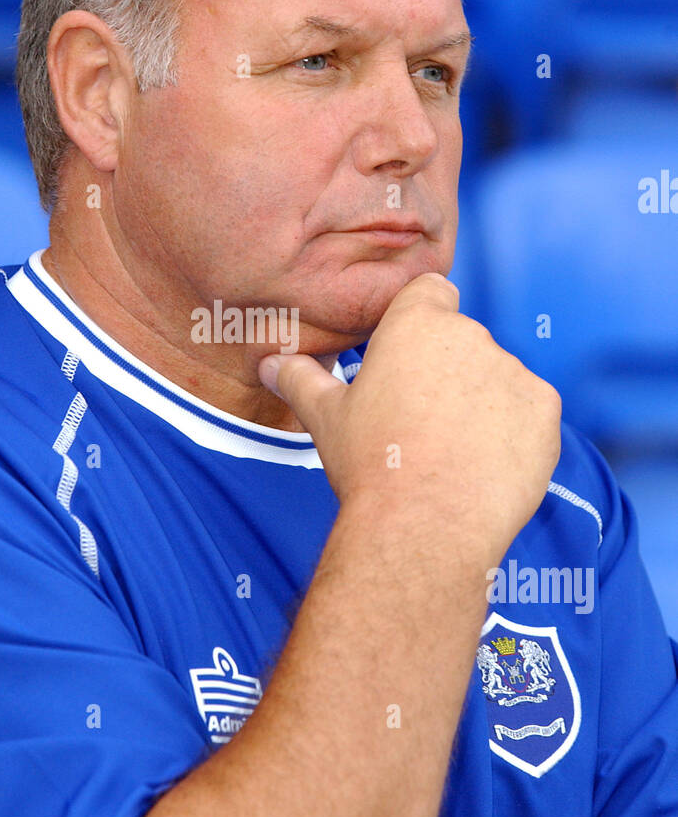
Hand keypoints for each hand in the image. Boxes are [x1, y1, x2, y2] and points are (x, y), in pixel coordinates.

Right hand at [259, 273, 560, 560]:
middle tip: (421, 423)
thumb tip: (269, 364)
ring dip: (483, 403)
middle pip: (464, 342)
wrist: (425, 525)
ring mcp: (513, 371)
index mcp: (416, 323)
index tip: (409, 358)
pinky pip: (531, 411)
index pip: (430, 291)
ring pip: (498, 378)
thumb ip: (300, 379)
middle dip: (448, 373)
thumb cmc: (370, 466)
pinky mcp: (545, 410)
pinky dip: (515, 433)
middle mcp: (471, 336)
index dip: (421, 321)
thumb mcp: (325, 417)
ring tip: (453, 453)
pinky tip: (485, 466)